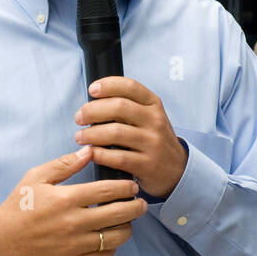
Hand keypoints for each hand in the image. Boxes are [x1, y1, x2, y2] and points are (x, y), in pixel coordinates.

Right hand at [0, 146, 146, 255]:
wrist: (2, 239)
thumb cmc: (19, 205)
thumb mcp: (37, 177)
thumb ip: (65, 164)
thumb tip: (89, 150)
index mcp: (66, 199)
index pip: (107, 190)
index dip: (125, 187)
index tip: (132, 185)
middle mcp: (74, 222)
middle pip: (118, 214)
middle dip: (135, 206)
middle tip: (141, 202)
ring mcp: (75, 244)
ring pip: (115, 237)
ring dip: (127, 227)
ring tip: (128, 220)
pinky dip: (112, 247)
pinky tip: (111, 237)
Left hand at [73, 76, 186, 199]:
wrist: (177, 169)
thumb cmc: (153, 139)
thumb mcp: (148, 117)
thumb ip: (126, 106)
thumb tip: (92, 102)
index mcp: (153, 104)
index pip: (130, 86)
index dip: (108, 85)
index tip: (91, 90)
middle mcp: (155, 121)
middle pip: (119, 107)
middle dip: (92, 110)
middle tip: (79, 117)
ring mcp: (152, 143)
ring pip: (115, 132)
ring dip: (91, 134)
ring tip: (80, 137)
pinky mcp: (147, 165)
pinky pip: (117, 157)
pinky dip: (99, 154)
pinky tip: (91, 153)